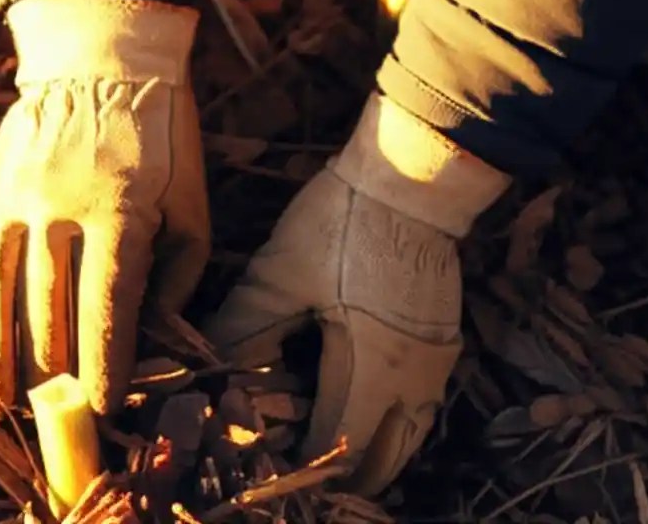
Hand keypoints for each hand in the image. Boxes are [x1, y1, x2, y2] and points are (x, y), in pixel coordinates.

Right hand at [0, 0, 209, 420]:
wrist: (101, 59)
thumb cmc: (161, 142)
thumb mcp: (190, 207)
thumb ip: (174, 278)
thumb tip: (151, 342)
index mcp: (119, 214)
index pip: (106, 304)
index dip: (102, 364)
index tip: (99, 409)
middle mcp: (58, 209)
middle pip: (43, 309)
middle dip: (44, 375)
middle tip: (41, 422)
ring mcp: (11, 201)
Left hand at [203, 93, 509, 494]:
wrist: (412, 177)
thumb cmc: (341, 223)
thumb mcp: (277, 277)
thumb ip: (241, 330)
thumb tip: (202, 369)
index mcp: (371, 371)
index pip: (339, 450)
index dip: (301, 466)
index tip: (267, 462)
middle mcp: (414, 381)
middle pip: (385, 461)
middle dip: (343, 471)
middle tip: (295, 461)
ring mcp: (437, 364)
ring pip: (409, 436)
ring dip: (371, 448)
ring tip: (323, 441)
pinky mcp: (445, 342)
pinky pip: (421, 406)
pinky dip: (391, 420)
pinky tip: (358, 402)